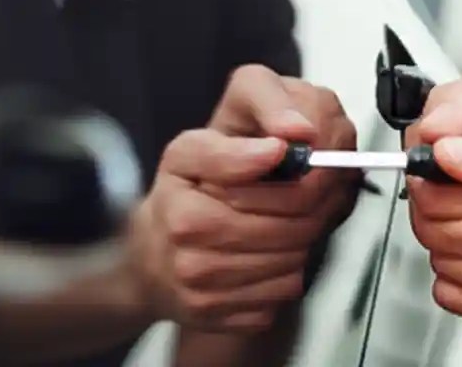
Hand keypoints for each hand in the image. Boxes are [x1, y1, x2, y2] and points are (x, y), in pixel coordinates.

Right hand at [128, 65, 359, 331]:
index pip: (280, 198)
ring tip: (284, 221)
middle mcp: (192, 260)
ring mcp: (207, 294)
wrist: (148, 260)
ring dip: (301, 240)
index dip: (308, 178)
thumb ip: (232, 146)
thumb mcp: (190, 153)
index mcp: (186, 213)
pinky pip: (282, 294)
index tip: (308, 162)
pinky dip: (286, 273)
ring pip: (293, 263)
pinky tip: (269, 254)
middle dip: (312, 208)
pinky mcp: (224, 319)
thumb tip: (286, 142)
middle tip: (309, 192)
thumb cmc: (178, 196)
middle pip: (293, 231)